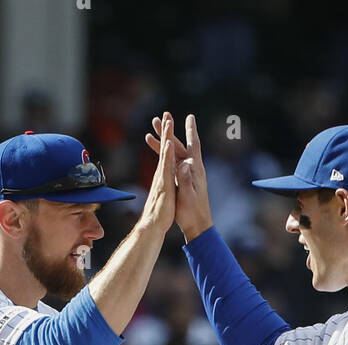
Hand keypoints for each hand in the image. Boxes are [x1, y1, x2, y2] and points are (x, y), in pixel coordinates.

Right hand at [145, 112, 211, 240]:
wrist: (197, 225)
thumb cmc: (193, 212)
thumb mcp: (188, 195)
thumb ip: (185, 179)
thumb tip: (183, 164)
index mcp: (194, 169)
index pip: (193, 145)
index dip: (191, 130)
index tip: (189, 116)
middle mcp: (191, 169)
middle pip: (179, 146)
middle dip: (168, 132)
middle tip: (158, 119)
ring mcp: (186, 175)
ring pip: (173, 154)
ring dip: (162, 143)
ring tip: (150, 133)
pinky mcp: (181, 181)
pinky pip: (171, 164)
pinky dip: (163, 156)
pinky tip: (157, 154)